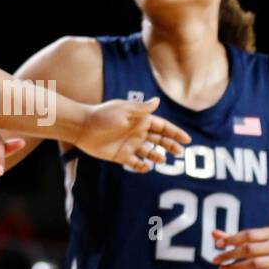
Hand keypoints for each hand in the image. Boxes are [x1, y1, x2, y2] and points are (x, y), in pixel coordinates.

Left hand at [75, 97, 190, 169]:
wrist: (82, 127)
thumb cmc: (103, 116)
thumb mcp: (124, 110)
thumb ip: (142, 109)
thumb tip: (157, 101)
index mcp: (140, 120)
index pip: (162, 127)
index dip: (175, 133)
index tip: (187, 139)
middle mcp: (137, 132)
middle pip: (159, 140)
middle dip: (170, 145)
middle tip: (180, 152)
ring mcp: (129, 144)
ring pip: (149, 153)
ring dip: (157, 157)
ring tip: (162, 160)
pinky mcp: (121, 155)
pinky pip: (135, 163)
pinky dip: (142, 166)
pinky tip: (146, 166)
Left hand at [212, 227, 268, 268]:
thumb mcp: (257, 243)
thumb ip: (236, 239)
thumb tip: (213, 233)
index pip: (248, 235)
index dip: (231, 239)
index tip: (217, 244)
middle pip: (249, 249)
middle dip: (230, 255)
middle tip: (216, 260)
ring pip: (255, 264)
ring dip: (236, 268)